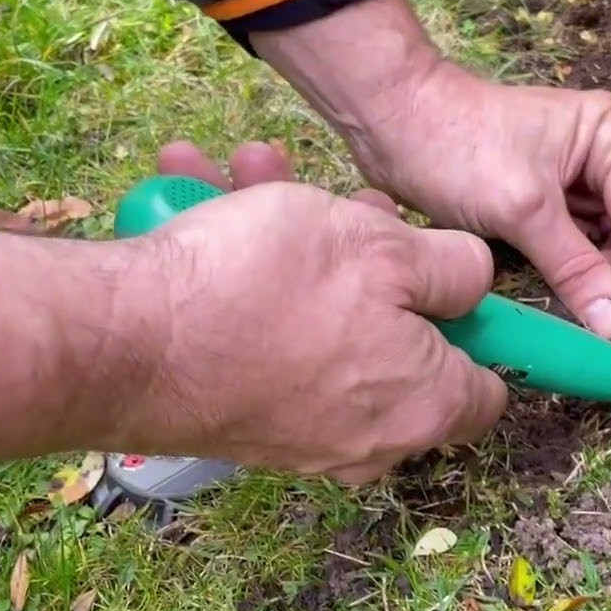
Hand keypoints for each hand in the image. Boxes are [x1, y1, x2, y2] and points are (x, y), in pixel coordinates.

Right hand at [115, 141, 507, 483]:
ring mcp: (301, 434)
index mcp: (423, 406)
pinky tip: (206, 201)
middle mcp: (367, 437)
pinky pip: (265, 337)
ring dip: (297, 246)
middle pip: (398, 338)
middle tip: (343, 203)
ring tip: (252, 173)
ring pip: (322, 323)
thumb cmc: (268, 288)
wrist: (123, 342)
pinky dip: (248, 278)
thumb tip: (473, 281)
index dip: (480, 326)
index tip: (448, 276)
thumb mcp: (382, 247)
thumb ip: (453, 267)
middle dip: (371, 257)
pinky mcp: (241, 416)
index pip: (487, 388)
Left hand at [245, 0, 610, 344]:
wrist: (393, 123)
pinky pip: (587, 247)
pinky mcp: (553, 204)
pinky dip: (587, 275)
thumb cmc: (456, 146)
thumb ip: (576, 269)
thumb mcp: (522, 211)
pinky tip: (582, 302)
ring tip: (599, 316)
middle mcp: (606, 153)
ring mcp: (581, 179)